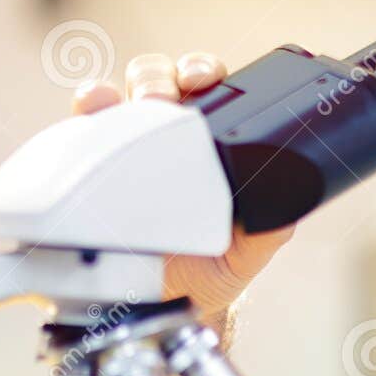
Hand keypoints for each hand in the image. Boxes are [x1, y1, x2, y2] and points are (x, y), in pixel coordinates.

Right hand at [73, 52, 292, 319]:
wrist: (162, 304)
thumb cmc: (208, 265)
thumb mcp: (247, 249)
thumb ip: (272, 227)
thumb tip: (291, 207)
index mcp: (208, 139)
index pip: (208, 87)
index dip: (204, 71)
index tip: (205, 78)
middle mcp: (167, 133)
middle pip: (161, 79)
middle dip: (163, 78)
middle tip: (165, 98)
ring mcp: (126, 144)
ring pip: (122, 92)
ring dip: (126, 88)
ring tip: (132, 104)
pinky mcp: (89, 161)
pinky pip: (84, 124)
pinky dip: (88, 107)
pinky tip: (92, 109)